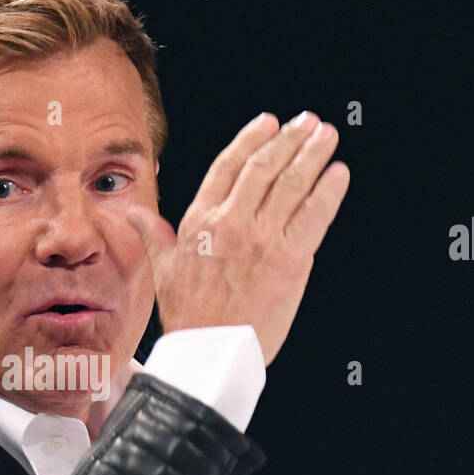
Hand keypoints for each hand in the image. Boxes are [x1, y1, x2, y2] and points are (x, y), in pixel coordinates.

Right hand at [127, 111, 349, 365]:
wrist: (212, 351)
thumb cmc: (189, 316)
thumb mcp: (163, 270)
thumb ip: (154, 234)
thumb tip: (134, 214)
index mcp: (201, 220)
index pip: (229, 165)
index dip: (252, 138)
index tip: (269, 123)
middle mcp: (232, 222)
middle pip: (265, 166)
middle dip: (290, 139)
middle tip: (308, 123)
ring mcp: (263, 238)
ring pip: (293, 183)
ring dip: (313, 154)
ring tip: (327, 136)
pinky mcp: (291, 258)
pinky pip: (315, 215)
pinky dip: (330, 191)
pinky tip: (339, 174)